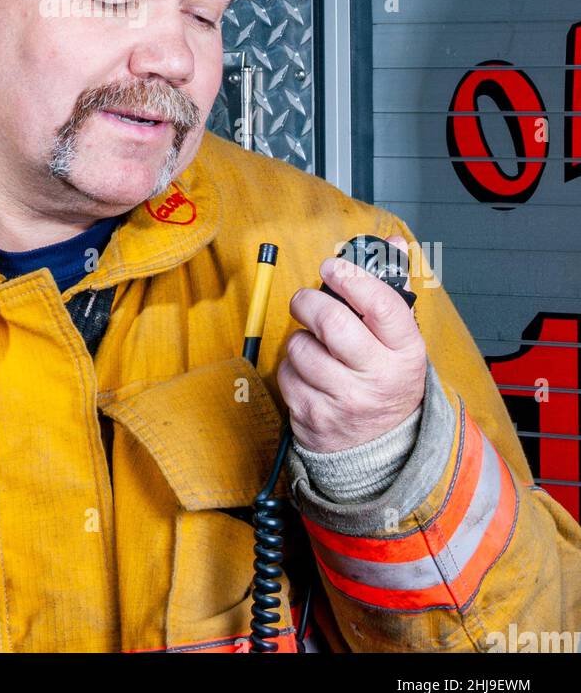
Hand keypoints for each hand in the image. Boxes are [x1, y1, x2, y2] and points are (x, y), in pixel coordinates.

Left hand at [278, 233, 426, 452]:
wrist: (385, 450)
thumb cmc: (386, 379)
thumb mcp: (400, 341)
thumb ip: (392, 289)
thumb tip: (390, 242)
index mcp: (405, 353)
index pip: (381, 305)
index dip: (351, 278)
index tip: (332, 268)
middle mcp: (378, 378)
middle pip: (332, 322)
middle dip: (308, 301)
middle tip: (305, 300)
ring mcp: (345, 401)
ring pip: (301, 347)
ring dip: (300, 339)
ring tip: (315, 348)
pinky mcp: (314, 417)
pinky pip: (286, 373)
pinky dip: (291, 367)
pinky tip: (309, 375)